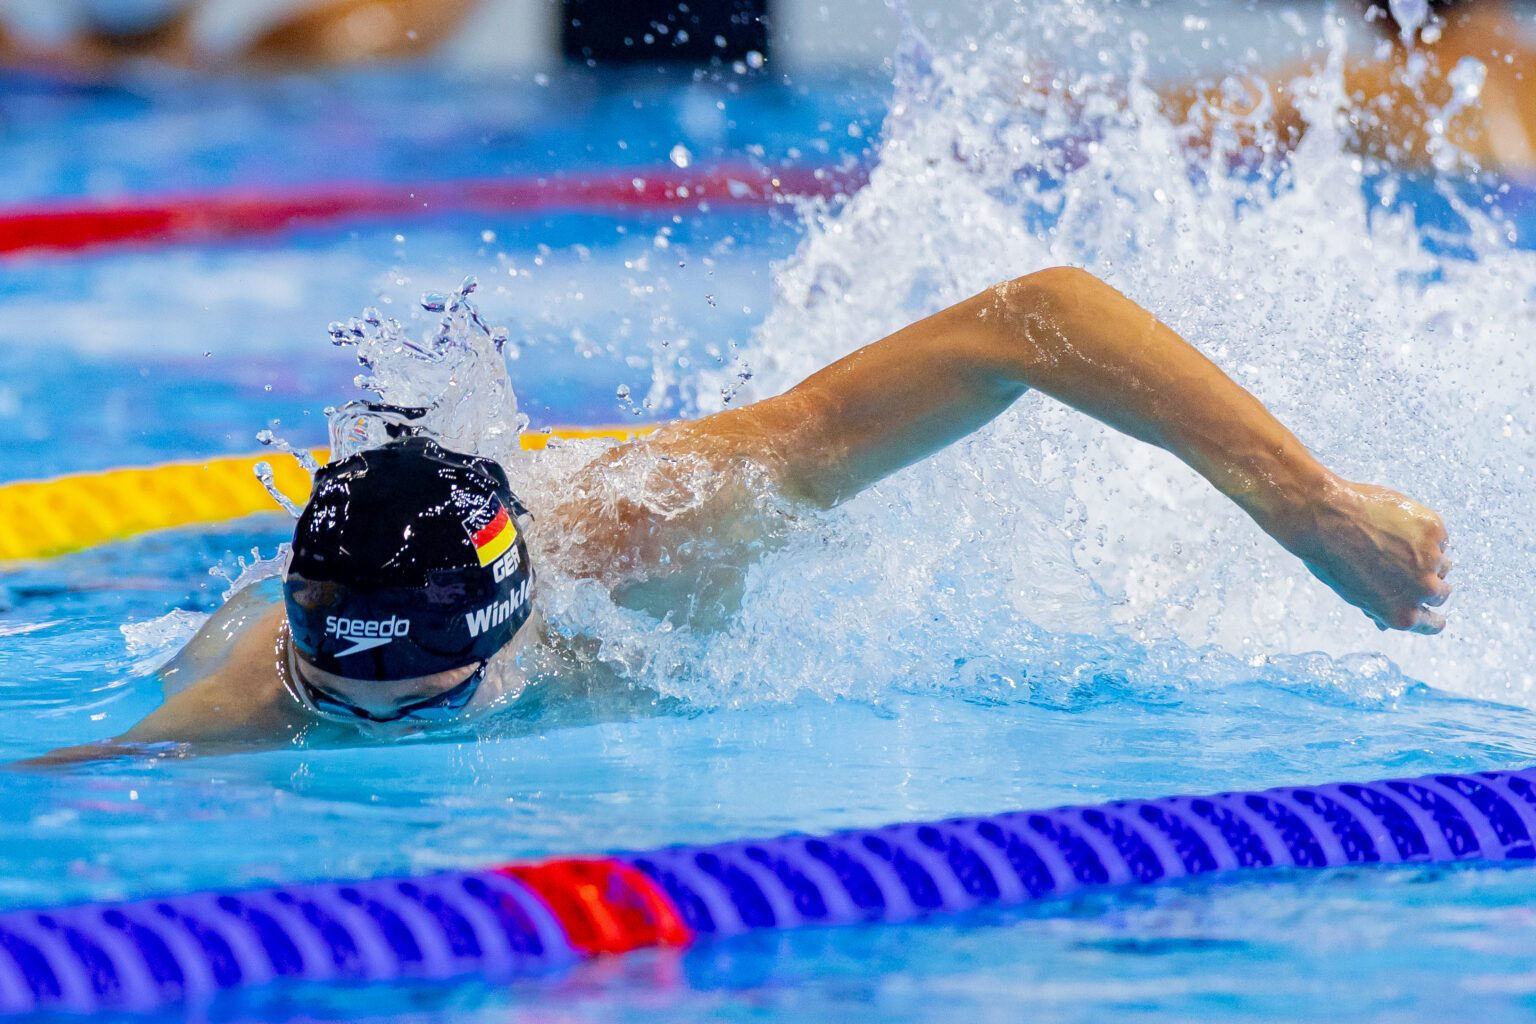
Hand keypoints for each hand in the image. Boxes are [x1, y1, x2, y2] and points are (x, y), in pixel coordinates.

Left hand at [1286, 478, 1451, 633]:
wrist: (1324, 518)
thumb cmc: (1329, 557)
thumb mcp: (1351, 594)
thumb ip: (1376, 608)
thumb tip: (1384, 624)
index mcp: (1402, 615)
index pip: (1433, 624)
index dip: (1430, 615)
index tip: (1429, 607)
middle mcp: (1422, 591)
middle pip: (1440, 593)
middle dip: (1425, 582)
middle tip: (1402, 565)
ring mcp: (1432, 559)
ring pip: (1443, 564)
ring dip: (1427, 557)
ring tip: (1393, 543)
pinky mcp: (1434, 530)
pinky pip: (1437, 536)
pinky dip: (1422, 532)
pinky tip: (1394, 524)